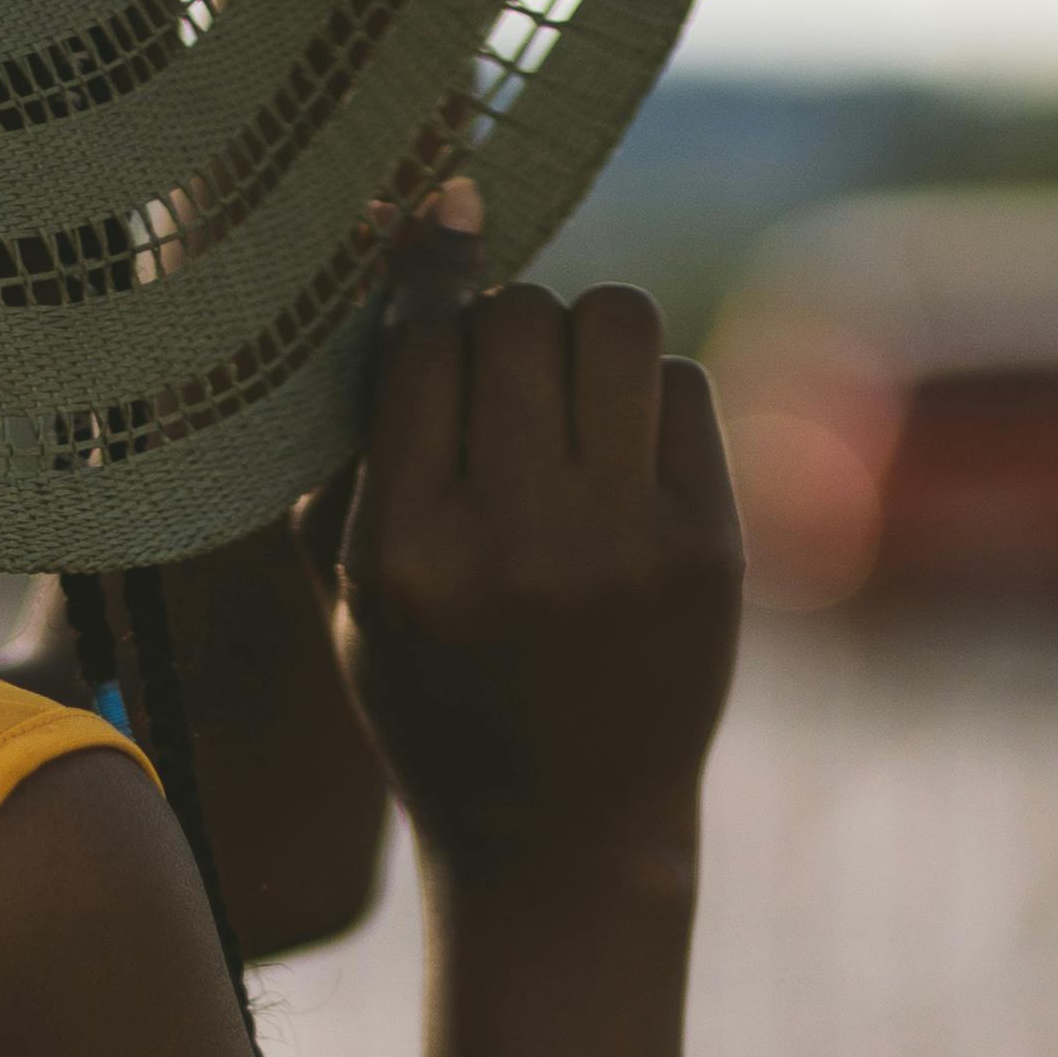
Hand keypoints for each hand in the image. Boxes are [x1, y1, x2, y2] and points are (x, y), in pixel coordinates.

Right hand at [328, 187, 742, 882]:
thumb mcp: (351, 596)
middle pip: (518, 316)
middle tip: (503, 386)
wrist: (561, 839)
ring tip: (567, 402)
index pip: (421, 344)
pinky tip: (623, 469)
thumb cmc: (435, 698)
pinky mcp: (706, 549)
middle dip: (506, 326)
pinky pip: (681, 387)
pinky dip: (647, 405)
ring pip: (614, 322)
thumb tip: (405, 248)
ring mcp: (621, 546)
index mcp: (402, 557)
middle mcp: (512, 545)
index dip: (432, 269)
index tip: (442, 217)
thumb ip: (353, 444)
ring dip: (584, 339)